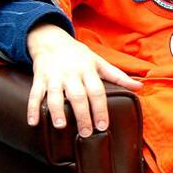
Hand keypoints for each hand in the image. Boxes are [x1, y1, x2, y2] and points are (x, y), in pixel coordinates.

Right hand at [25, 22, 142, 135]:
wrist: (51, 39)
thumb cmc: (78, 54)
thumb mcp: (98, 61)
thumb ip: (118, 76)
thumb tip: (139, 87)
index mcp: (88, 70)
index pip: (97, 91)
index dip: (101, 109)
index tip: (104, 126)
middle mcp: (71, 74)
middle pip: (78, 96)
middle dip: (82, 115)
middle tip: (86, 133)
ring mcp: (54, 76)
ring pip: (54, 95)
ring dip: (57, 111)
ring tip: (60, 126)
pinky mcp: (39, 78)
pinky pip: (35, 93)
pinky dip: (33, 108)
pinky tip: (33, 122)